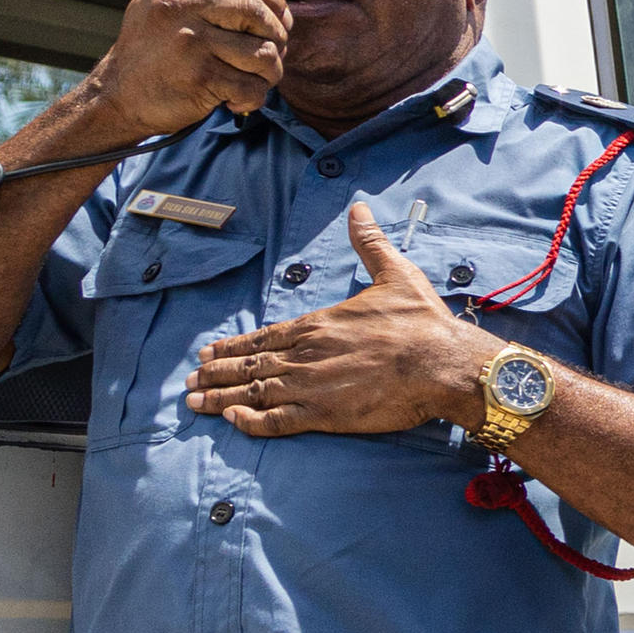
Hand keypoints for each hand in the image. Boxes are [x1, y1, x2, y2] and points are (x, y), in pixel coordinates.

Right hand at [92, 0, 293, 137]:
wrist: (116, 94)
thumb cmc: (144, 46)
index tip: (279, 17)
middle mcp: (181, 9)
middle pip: (257, 12)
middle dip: (278, 33)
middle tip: (276, 48)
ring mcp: (192, 43)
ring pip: (263, 53)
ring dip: (271, 70)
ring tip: (258, 77)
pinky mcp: (201, 78)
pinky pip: (251, 86)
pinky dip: (254, 97)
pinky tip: (238, 98)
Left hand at [186, 204, 497, 439]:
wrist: (443, 363)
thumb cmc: (422, 321)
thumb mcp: (395, 273)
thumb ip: (369, 244)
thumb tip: (358, 209)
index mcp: (317, 324)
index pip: (263, 336)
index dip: (232, 345)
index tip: (208, 352)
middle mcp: (305, 354)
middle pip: (249, 365)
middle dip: (216, 373)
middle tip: (191, 381)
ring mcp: (311, 385)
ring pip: (254, 392)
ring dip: (221, 399)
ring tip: (196, 403)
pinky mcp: (325, 413)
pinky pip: (277, 420)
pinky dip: (251, 423)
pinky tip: (233, 422)